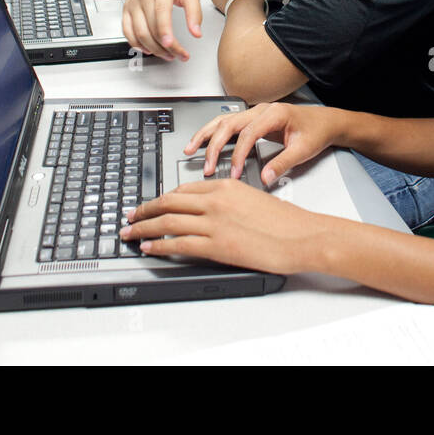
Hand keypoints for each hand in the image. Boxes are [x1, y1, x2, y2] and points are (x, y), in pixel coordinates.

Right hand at [121, 0, 201, 60]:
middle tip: (178, 54)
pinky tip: (148, 49)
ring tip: (167, 54)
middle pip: (150, 28)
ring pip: (138, 33)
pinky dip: (136, 44)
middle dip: (164, 46)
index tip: (171, 44)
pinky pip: (127, 31)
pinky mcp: (126, 10)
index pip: (161, 13)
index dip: (165, 31)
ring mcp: (133, 4)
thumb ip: (195, 13)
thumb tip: (196, 33)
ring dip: (152, 48)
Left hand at [121, 179, 325, 275]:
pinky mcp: (217, 245)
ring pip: (167, 222)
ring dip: (143, 228)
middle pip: (168, 203)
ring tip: (130, 233)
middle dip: (144, 210)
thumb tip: (211, 211)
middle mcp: (216, 201)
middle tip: (130, 216)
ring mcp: (215, 223)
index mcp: (225, 186)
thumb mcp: (254, 198)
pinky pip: (178, 244)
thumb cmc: (286, 221)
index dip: (161, 198)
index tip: (151, 204)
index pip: (183, 189)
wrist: (303, 236)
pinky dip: (159, 245)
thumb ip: (229, 201)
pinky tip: (149, 248)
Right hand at [184, 101, 340, 183]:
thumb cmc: (316, 132)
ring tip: (191, 149)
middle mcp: (262, 109)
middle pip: (229, 124)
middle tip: (207, 167)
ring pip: (224, 120)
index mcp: (274, 113)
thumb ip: (283, 164)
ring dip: (206, 134)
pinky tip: (202, 142)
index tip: (234, 172)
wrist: (326, 122)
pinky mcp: (253, 118)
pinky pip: (228, 123)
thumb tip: (265, 178)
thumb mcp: (303, 150)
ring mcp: (255, 112)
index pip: (248, 134)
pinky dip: (213, 132)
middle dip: (214, 146)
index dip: (238, 154)